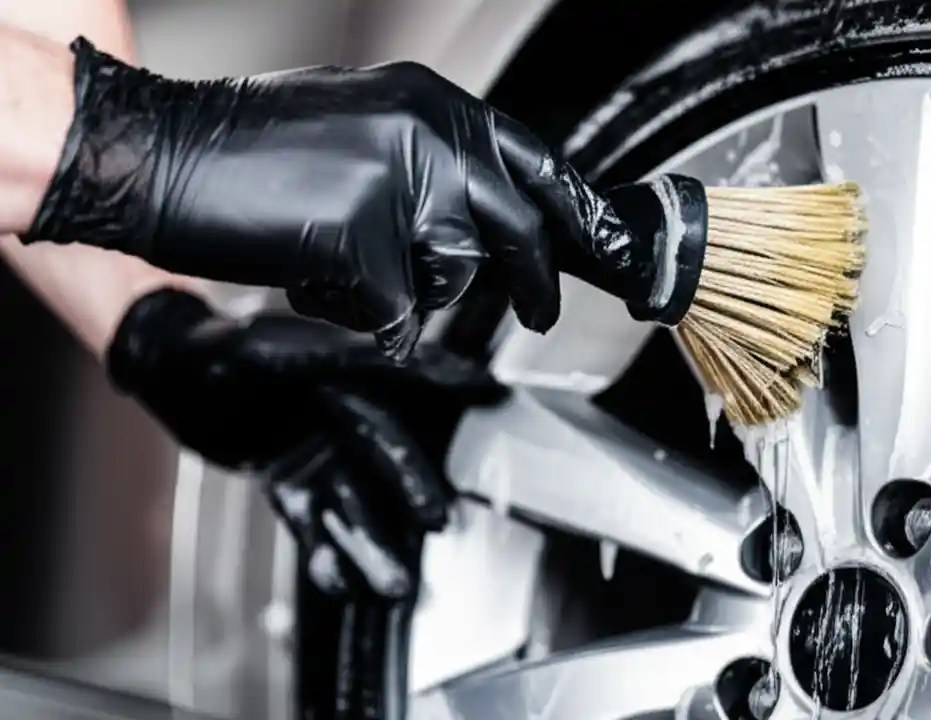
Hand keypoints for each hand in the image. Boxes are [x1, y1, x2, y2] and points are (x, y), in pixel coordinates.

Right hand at [24, 37, 634, 359]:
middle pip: (517, 229)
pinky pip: (392, 316)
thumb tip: (488, 213)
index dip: (572, 211)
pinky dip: (357, 316)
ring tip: (339, 260)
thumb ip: (433, 163)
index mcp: (431, 102)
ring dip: (405, 290)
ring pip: (450, 277)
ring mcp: (399, 184)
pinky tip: (312, 279)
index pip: (534, 160)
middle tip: (538, 313)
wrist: (156, 154)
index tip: (604, 246)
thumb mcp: (363, 129)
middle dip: (533, 283)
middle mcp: (426, 133)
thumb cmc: (250, 148)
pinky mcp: (364, 241)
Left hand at [107, 287, 505, 595]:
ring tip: (393, 583)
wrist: (166, 365)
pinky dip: (324, 553)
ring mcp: (317, 451)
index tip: (492, 407)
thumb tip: (416, 362)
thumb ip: (351, 361)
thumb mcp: (283, 350)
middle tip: (440, 522)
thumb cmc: (221, 346)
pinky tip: (339, 582)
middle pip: (384, 461)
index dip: (448, 399)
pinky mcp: (289, 479)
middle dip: (411, 494)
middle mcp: (341, 414)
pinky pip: (310, 520)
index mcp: (350, 373)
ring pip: (352, 503)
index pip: (408, 393)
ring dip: (370, 544)